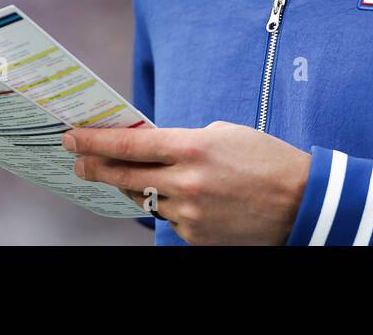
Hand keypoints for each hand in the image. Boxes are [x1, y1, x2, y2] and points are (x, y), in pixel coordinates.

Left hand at [62, 120, 311, 244]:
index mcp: (193, 148)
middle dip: (94, 167)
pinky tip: (186, 198)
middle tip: (78, 160)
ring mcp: (189, 214)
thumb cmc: (265, 160)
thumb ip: (183, 141)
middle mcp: (186, 183)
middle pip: (123, 176)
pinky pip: (169, 219)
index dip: (94, 141)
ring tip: (134, 176)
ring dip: (135, 187)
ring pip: (144, 199)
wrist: (300, 201)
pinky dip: (170, 206)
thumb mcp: (223, 134)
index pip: (129, 145)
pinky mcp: (196, 237)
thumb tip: (150, 147)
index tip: (73, 136)